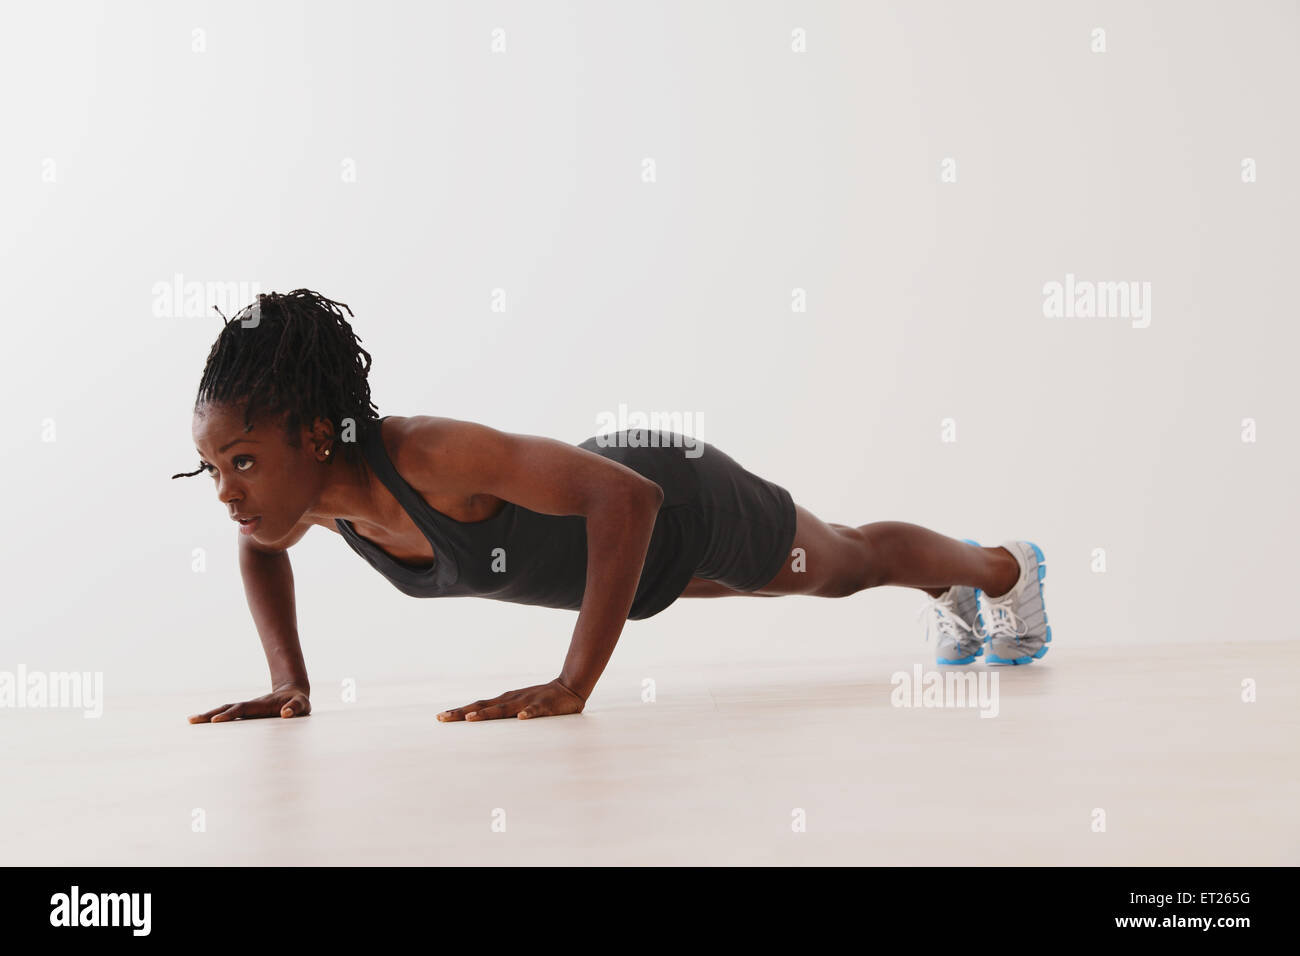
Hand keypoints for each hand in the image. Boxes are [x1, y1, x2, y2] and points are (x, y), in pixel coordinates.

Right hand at [188, 684, 310, 722]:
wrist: (293, 693)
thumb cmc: (299, 702)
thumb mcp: (302, 704)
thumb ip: (296, 708)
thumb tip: (286, 714)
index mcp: (261, 705)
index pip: (242, 709)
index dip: (230, 714)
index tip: (216, 721)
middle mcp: (250, 706)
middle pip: (227, 708)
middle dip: (210, 714)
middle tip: (192, 720)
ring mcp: (247, 709)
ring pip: (224, 710)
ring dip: (208, 715)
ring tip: (191, 720)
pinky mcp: (246, 714)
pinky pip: (228, 715)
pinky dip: (215, 718)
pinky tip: (203, 723)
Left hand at [437, 678, 585, 721]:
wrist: (569, 688)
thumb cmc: (540, 701)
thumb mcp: (518, 707)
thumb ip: (503, 715)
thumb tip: (483, 723)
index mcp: (504, 701)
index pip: (477, 706)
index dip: (459, 712)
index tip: (440, 718)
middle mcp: (511, 699)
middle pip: (483, 707)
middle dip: (462, 713)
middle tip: (442, 719)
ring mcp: (526, 702)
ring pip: (503, 709)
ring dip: (487, 714)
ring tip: (472, 718)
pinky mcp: (543, 706)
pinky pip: (535, 711)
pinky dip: (527, 714)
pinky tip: (521, 718)